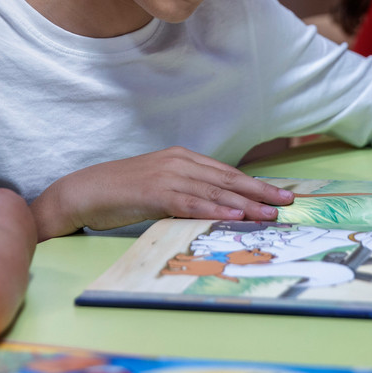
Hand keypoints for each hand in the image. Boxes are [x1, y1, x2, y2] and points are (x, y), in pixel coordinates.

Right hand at [29, 147, 296, 239]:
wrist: (84, 191)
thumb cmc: (121, 192)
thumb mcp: (159, 186)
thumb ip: (185, 191)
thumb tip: (214, 205)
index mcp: (181, 157)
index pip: (225, 172)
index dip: (254, 183)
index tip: (279, 193)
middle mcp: (178, 162)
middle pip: (227, 178)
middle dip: (259, 191)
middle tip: (287, 202)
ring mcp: (167, 175)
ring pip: (214, 190)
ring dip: (244, 203)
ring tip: (269, 213)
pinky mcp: (155, 193)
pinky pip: (191, 202)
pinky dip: (215, 208)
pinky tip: (233, 215)